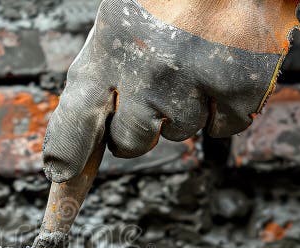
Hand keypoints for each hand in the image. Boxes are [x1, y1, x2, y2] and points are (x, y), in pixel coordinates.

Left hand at [42, 0, 299, 181]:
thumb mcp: (118, 21)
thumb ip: (101, 72)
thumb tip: (86, 128)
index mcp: (109, 52)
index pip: (75, 122)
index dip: (67, 153)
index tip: (61, 173)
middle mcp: (146, 75)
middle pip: (131, 143)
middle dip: (138, 128)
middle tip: (152, 91)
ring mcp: (193, 84)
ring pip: (179, 133)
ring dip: (184, 109)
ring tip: (194, 62)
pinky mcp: (238, 89)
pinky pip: (222, 128)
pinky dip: (223, 108)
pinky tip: (222, 70)